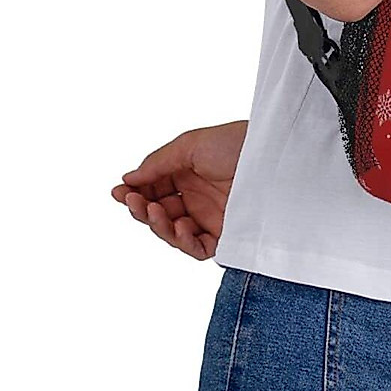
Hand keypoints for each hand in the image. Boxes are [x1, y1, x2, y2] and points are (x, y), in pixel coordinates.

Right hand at [110, 121, 247, 259]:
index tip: (119, 192)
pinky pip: (198, 248)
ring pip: (173, 233)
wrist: (271, 155)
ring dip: (158, 225)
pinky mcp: (225, 234)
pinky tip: (180, 226)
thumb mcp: (189, 145)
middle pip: (159, 213)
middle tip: (134, 202)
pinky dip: (183, 242)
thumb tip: (129, 178)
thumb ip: (158, 164)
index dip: (134, 193)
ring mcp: (210, 216)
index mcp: (188, 173)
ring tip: (154, 212)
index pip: (153, 189)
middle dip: (142, 210)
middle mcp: (197, 196)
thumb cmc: (236, 143)